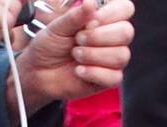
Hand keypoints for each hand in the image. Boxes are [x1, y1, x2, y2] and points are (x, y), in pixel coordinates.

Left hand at [18, 0, 133, 102]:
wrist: (40, 72)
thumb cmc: (51, 45)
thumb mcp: (59, 26)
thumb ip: (76, 15)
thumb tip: (91, 3)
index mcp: (103, 18)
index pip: (125, 8)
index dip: (110, 13)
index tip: (90, 20)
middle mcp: (112, 37)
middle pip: (126, 32)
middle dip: (99, 36)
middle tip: (78, 39)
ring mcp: (112, 59)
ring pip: (121, 55)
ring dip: (94, 55)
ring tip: (76, 54)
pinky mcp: (109, 79)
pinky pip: (114, 77)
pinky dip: (94, 73)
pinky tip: (79, 71)